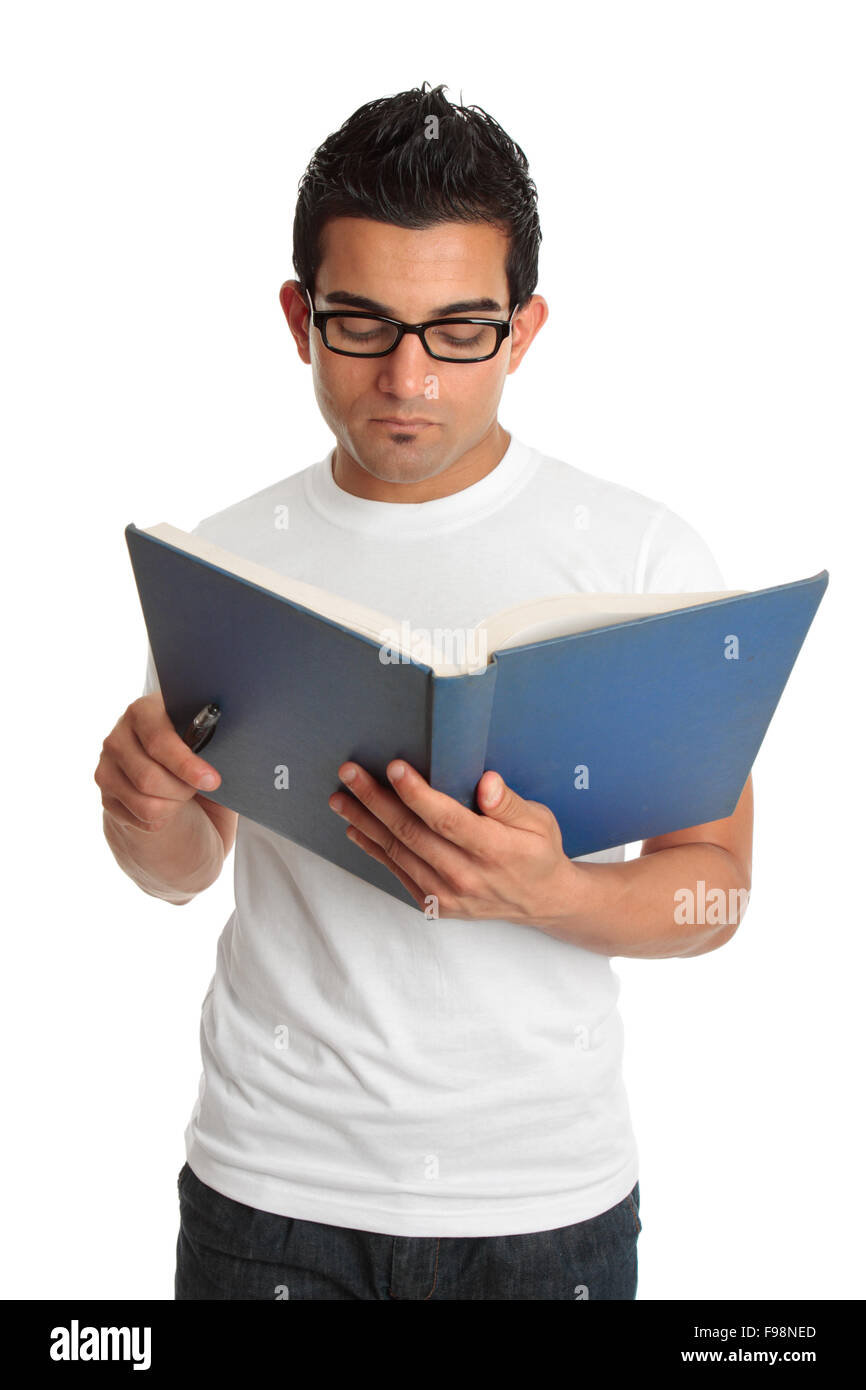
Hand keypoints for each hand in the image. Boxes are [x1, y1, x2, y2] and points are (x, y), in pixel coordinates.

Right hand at [95, 691, 222, 833]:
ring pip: (145, 804)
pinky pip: (138, 819)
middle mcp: (118, 736)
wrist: (176, 772)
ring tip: (185, 796)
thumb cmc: (200, 750)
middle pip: (149, 778)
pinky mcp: (106, 795)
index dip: (187, 764)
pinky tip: (170, 806)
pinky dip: (163, 820)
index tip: (212, 781)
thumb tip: (231, 751)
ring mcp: (107, 767)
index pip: (159, 740)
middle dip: (182, 790)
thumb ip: (215, 741)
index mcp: (144, 710)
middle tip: (198, 788)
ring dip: (174, 806)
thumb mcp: (209, 739)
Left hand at [328, 758, 574, 922]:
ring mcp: (447, 894)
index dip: (417, 794)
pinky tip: (356, 829)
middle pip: (411, 833)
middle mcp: (466, 876)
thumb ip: (509, 803)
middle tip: (349, 774)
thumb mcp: (538, 821)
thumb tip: (486, 783)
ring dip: (364, 823)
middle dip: (375, 800)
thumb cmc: (538, 852)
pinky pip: (398, 872)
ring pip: (398, 852)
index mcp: (495, 851)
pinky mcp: (435, 904)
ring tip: (340, 799)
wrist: (541, 902)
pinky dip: (374, 849)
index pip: (447, 819)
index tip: (394, 768)